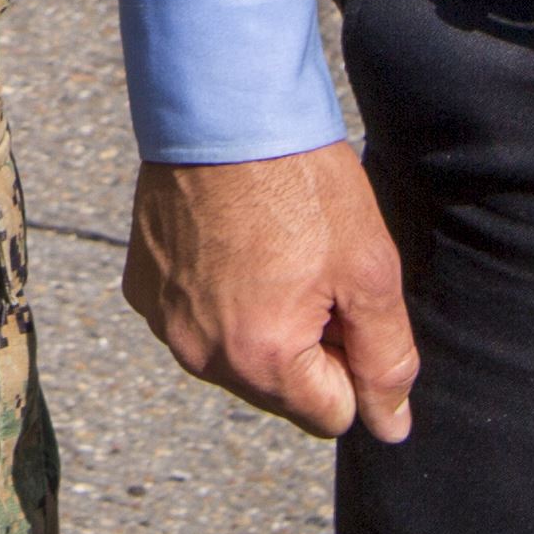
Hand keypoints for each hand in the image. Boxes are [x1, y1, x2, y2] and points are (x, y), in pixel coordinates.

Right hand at [127, 147, 417, 441]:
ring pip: (236, 357)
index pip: (333, 414)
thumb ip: (387, 360)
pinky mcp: (142, 287)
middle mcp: (202, 356)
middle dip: (306, 344)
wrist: (224, 106)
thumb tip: (390, 427)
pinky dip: (217, 294)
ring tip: (270, 249)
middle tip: (310, 267)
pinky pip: (194, 318)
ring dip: (261, 322)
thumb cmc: (302, 182)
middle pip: (281, 391)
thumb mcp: (369, 271)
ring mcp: (165, 322)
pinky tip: (229, 241)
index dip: (352, 357)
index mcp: (263, 361)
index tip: (343, 295)